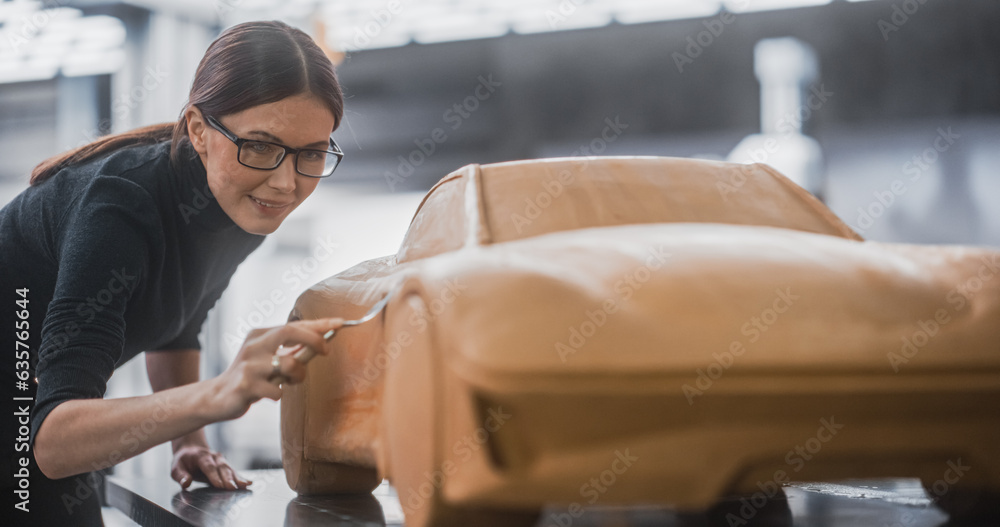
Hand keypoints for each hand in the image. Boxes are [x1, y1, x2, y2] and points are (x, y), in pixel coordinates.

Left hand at [171, 443, 251, 490]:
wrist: (191, 450)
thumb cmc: (183, 461)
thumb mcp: (176, 468)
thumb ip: (181, 476)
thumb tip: (186, 483)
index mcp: (201, 456)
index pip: (208, 467)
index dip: (214, 476)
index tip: (219, 485)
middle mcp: (214, 457)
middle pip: (222, 468)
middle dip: (228, 478)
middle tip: (233, 488)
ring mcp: (221, 460)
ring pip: (230, 469)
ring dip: (237, 478)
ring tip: (245, 485)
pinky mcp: (225, 466)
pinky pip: (233, 472)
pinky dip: (240, 478)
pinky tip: (248, 483)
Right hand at [207, 317, 343, 421]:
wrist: (217, 397)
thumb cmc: (251, 376)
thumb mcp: (270, 359)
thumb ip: (292, 351)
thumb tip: (322, 343)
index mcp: (260, 335)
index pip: (294, 324)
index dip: (319, 324)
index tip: (341, 323)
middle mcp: (253, 345)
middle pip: (290, 331)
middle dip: (314, 339)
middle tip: (327, 351)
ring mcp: (249, 364)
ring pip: (288, 364)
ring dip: (298, 375)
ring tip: (290, 381)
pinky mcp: (245, 385)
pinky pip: (276, 390)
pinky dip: (280, 394)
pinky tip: (269, 394)